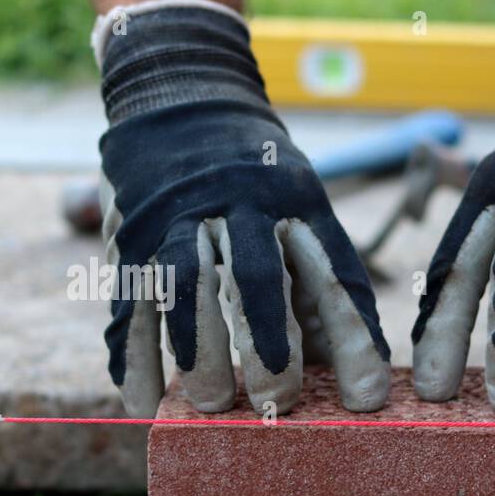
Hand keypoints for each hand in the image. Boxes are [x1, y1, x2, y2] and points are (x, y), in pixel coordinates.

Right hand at [97, 2, 389, 417]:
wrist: (178, 89)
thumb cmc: (254, 172)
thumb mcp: (297, 202)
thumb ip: (314, 278)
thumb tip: (343, 367)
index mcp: (295, 197)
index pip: (332, 275)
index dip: (352, 340)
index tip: (366, 400)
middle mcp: (238, 203)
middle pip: (255, 279)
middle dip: (268, 344)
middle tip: (277, 403)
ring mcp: (178, 216)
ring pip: (187, 288)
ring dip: (199, 352)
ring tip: (210, 406)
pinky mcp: (130, 233)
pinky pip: (128, 298)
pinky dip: (133, 354)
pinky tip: (141, 402)